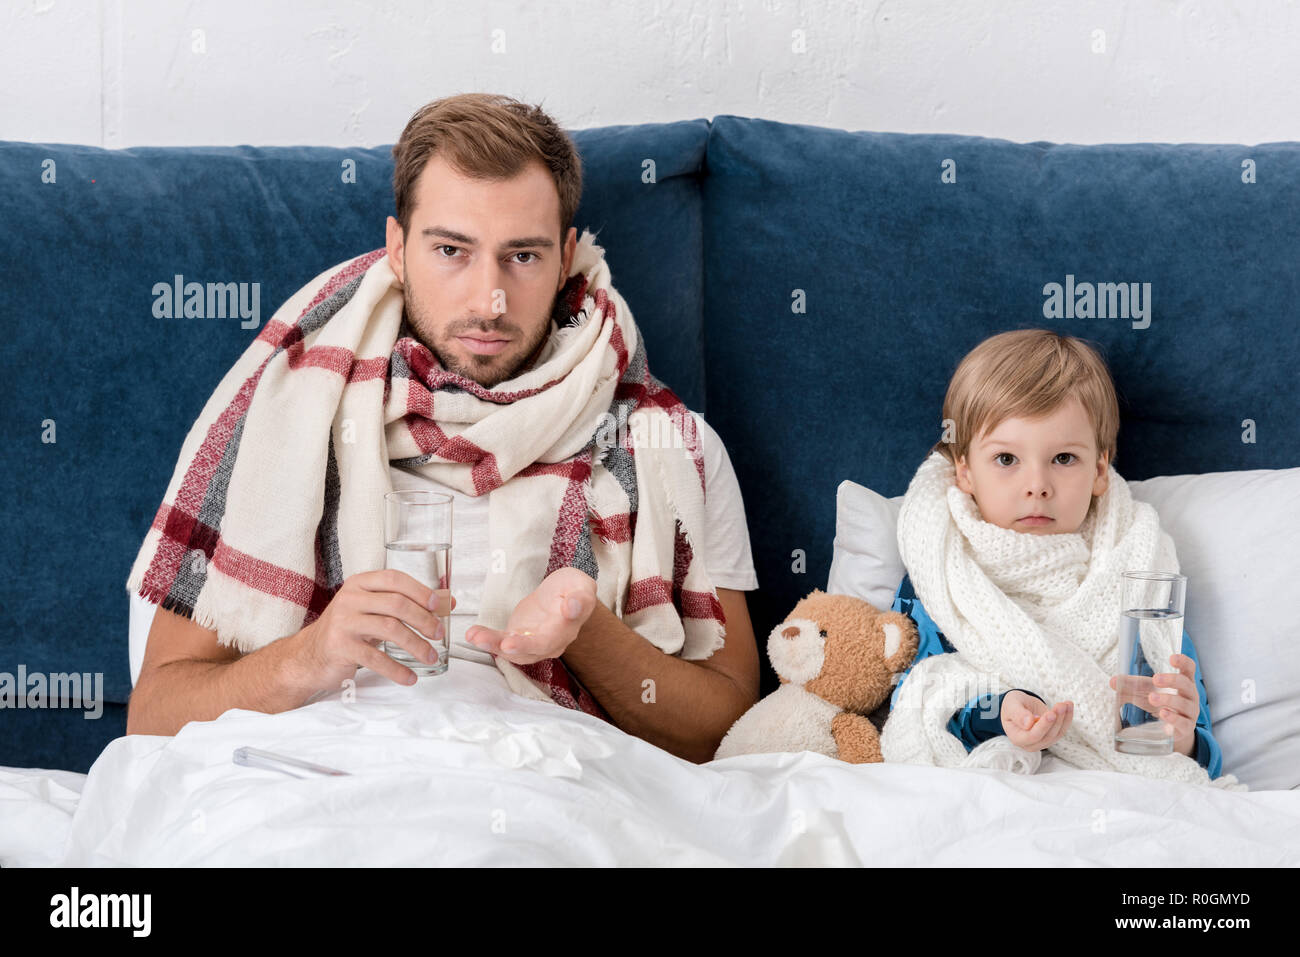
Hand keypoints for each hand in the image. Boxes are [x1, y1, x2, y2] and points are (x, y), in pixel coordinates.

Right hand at [291, 570, 455, 691]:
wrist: (310, 655)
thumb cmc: (349, 630)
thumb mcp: (372, 610)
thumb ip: (404, 604)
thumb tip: (447, 603)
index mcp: (360, 584)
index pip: (394, 579)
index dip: (420, 590)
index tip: (439, 605)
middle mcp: (350, 598)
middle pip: (396, 604)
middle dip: (423, 619)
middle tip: (438, 634)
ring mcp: (343, 621)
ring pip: (390, 629)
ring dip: (416, 645)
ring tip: (430, 656)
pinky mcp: (340, 646)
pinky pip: (376, 658)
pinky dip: (397, 670)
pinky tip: (410, 677)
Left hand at [464, 567, 598, 664]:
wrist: (563, 593)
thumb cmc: (573, 588)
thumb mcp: (581, 585)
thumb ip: (581, 597)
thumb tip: (572, 608)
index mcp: (567, 628)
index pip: (555, 638)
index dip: (538, 641)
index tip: (519, 640)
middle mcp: (550, 642)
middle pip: (532, 649)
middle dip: (516, 647)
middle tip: (503, 644)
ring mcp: (532, 643)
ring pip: (512, 650)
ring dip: (493, 645)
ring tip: (475, 636)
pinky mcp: (517, 637)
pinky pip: (501, 642)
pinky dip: (486, 639)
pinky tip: (473, 633)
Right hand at [1000, 690, 1073, 751]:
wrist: (1019, 706)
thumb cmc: (1012, 705)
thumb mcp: (1011, 705)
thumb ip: (1018, 714)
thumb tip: (1028, 723)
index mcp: (1017, 738)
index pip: (1032, 736)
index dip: (1043, 726)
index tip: (1051, 714)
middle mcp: (1030, 743)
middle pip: (1047, 736)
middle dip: (1056, 720)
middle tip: (1061, 705)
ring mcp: (1042, 742)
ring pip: (1057, 734)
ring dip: (1064, 718)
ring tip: (1066, 704)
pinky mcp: (1052, 736)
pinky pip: (1062, 730)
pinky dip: (1067, 718)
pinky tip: (1069, 706)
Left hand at [1110, 653, 1197, 756]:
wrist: (1172, 730)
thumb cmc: (1160, 704)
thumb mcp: (1145, 692)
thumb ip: (1130, 685)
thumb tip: (1112, 681)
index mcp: (1183, 682)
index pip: (1189, 669)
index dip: (1183, 661)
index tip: (1172, 658)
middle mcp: (1190, 696)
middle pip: (1186, 685)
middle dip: (1172, 680)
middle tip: (1155, 679)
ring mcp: (1190, 713)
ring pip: (1184, 704)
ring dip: (1168, 700)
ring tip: (1152, 698)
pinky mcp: (1186, 728)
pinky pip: (1183, 723)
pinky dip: (1173, 719)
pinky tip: (1163, 715)